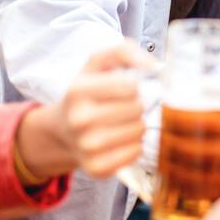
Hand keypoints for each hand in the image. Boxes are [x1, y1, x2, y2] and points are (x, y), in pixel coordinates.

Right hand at [15, 42, 149, 179]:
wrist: (63, 130)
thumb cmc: (89, 92)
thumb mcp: (99, 64)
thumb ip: (125, 51)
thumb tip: (155, 65)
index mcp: (77, 89)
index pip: (130, 86)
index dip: (134, 86)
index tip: (124, 87)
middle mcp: (78, 119)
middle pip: (137, 108)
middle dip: (136, 105)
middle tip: (122, 107)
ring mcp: (86, 146)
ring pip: (139, 130)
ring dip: (137, 124)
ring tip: (121, 122)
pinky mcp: (96, 168)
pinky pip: (135, 152)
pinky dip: (134, 145)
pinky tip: (120, 140)